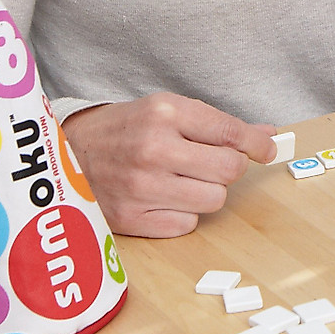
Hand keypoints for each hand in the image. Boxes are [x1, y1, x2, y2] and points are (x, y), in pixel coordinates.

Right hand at [61, 93, 276, 236]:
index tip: (267, 150)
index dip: (257, 144)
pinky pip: (187, 223)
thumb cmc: (125, 129)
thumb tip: (266, 135)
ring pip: (214, 200)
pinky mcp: (131, 217)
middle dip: (231, 167)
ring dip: (209, 191)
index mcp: (165, 113)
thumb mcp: (167, 110)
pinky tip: (166, 197)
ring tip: (188, 180)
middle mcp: (154, 148)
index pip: (230, 133)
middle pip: (229, 169)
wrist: (67, 154)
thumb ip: (217, 124)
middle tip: (216, 163)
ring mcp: (141, 186)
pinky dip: (184, 213)